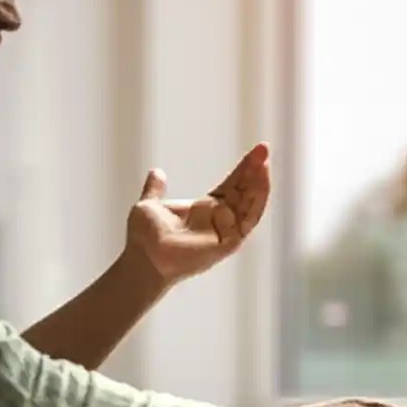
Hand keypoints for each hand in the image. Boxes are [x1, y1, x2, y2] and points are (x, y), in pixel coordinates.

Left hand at [124, 143, 270, 284]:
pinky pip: (249, 220)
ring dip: (260, 183)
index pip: (232, 184)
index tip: (257, 150)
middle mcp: (221, 219)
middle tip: (264, 149)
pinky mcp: (230, 242)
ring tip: (264, 163)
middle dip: (256, 170)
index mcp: (206, 209)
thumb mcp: (150, 205)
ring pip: (251, 204)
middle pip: (245, 191)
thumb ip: (155, 189)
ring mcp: (227, 231)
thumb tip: (156, 172)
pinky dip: (257, 201)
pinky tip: (260, 183)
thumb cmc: (144, 239)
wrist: (142, 258)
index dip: (244, 168)